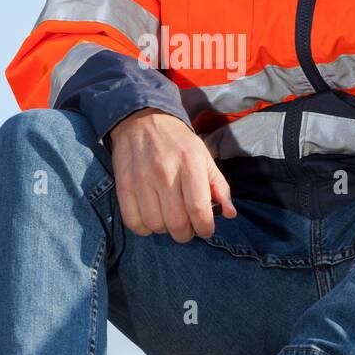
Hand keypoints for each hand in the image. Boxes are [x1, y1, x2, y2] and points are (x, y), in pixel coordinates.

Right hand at [108, 108, 236, 241]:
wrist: (142, 120)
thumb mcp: (204, 157)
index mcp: (190, 164)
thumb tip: (230, 213)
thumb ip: (219, 186)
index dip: (205, 228)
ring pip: (155, 225)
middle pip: (176, 223)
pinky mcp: (124, 185)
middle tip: (187, 227)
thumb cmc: (178, 142)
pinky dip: (144, 228)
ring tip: (168, 219)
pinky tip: (151, 218)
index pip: (198, 209)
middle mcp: (165, 172)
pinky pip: (133, 221)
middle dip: (186, 233)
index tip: (205, 229)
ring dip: (165, 229)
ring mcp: (141, 179)